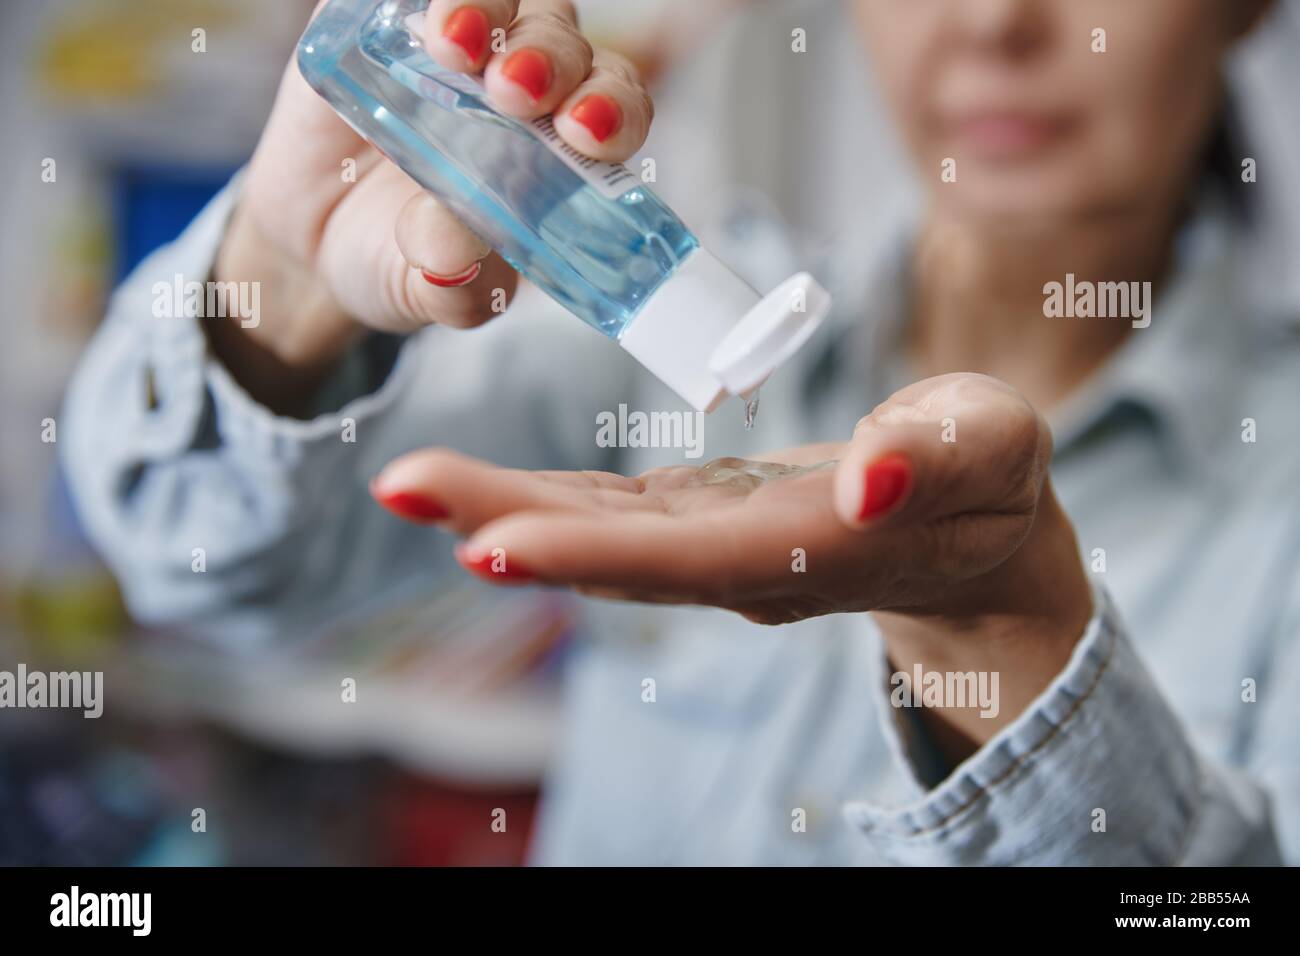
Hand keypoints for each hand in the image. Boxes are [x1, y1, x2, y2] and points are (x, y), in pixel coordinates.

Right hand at [211, 0, 652, 408]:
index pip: (613, 111)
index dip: (613, 111)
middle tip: (515, 92)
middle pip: (563, 43)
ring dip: (488, 8)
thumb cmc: (401, 262)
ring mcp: (457, 45)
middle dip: (551, 58)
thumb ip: (453, 290)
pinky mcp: (386, 18)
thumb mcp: (430, 295)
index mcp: (559, 149)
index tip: (585, 131)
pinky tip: (416, 13)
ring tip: (455, 46)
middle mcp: (521, 84)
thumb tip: (451, 254)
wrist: (312, 242)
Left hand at [372, 372, 1094, 757]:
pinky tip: (474, 488)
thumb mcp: (991, 448)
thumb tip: (867, 476)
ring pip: (599, 534)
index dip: (591, 552)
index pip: (689, 558)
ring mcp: (714, 547)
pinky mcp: (699, 520)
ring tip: (408, 486)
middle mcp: (745, 563)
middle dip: (507, 526)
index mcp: (813, 545)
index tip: (489, 545)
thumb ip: (937, 460)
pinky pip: (611, 512)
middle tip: (399, 489)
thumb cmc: (985, 479)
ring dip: (500, 512)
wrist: (967, 534)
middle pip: (615, 555)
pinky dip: (541, 498)